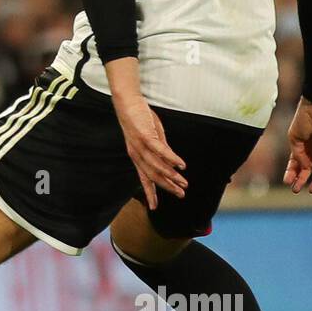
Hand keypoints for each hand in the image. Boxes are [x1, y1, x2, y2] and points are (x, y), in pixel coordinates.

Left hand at [114, 94, 186, 209]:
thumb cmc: (140, 119)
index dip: (149, 193)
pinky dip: (171, 159)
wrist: (127, 102)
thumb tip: (171, 163)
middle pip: (152, 175)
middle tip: (181, 194)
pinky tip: (181, 165)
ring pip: (157, 166)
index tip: (154, 207)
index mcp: (136, 156)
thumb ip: (159, 150)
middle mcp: (136, 154)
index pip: (144, 178)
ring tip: (184, 183)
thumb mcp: (151, 137)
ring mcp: (140, 145)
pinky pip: (160, 150)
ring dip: (171, 175)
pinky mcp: (145, 135)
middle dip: (167, 186)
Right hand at [283, 98, 311, 193]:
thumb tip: (306, 169)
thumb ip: (298, 155)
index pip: (296, 164)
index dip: (291, 174)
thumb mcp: (294, 138)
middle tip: (296, 190)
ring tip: (311, 189)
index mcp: (301, 147)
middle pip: (309, 170)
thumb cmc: (303, 120)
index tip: (287, 182)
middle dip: (302, 180)